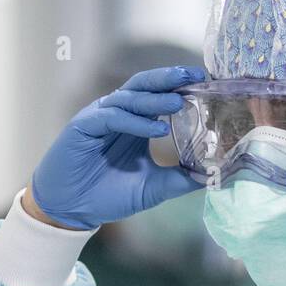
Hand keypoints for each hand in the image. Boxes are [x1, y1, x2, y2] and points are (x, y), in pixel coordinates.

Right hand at [30, 66, 204, 228]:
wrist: (73, 211)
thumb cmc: (109, 195)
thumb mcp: (154, 187)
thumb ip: (180, 179)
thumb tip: (213, 176)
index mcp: (135, 124)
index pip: (159, 96)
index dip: (180, 86)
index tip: (206, 82)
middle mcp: (118, 115)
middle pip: (144, 86)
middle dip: (169, 79)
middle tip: (194, 75)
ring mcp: (99, 118)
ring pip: (129, 98)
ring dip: (155, 98)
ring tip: (179, 101)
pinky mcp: (83, 127)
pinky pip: (111, 118)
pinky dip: (134, 122)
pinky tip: (157, 128)